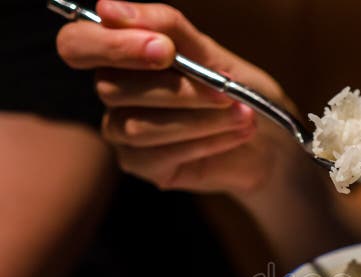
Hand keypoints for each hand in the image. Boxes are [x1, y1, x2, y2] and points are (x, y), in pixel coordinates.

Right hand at [56, 0, 308, 195]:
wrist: (271, 139)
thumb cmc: (238, 90)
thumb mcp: (211, 52)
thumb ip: (166, 27)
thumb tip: (111, 9)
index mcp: (121, 53)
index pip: (78, 44)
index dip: (111, 45)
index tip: (164, 50)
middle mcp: (113, 91)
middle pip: (111, 88)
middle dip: (178, 89)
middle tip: (225, 87)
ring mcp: (122, 131)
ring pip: (137, 126)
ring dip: (198, 118)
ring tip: (243, 113)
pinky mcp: (141, 165)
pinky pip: (158, 154)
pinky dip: (203, 141)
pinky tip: (235, 134)